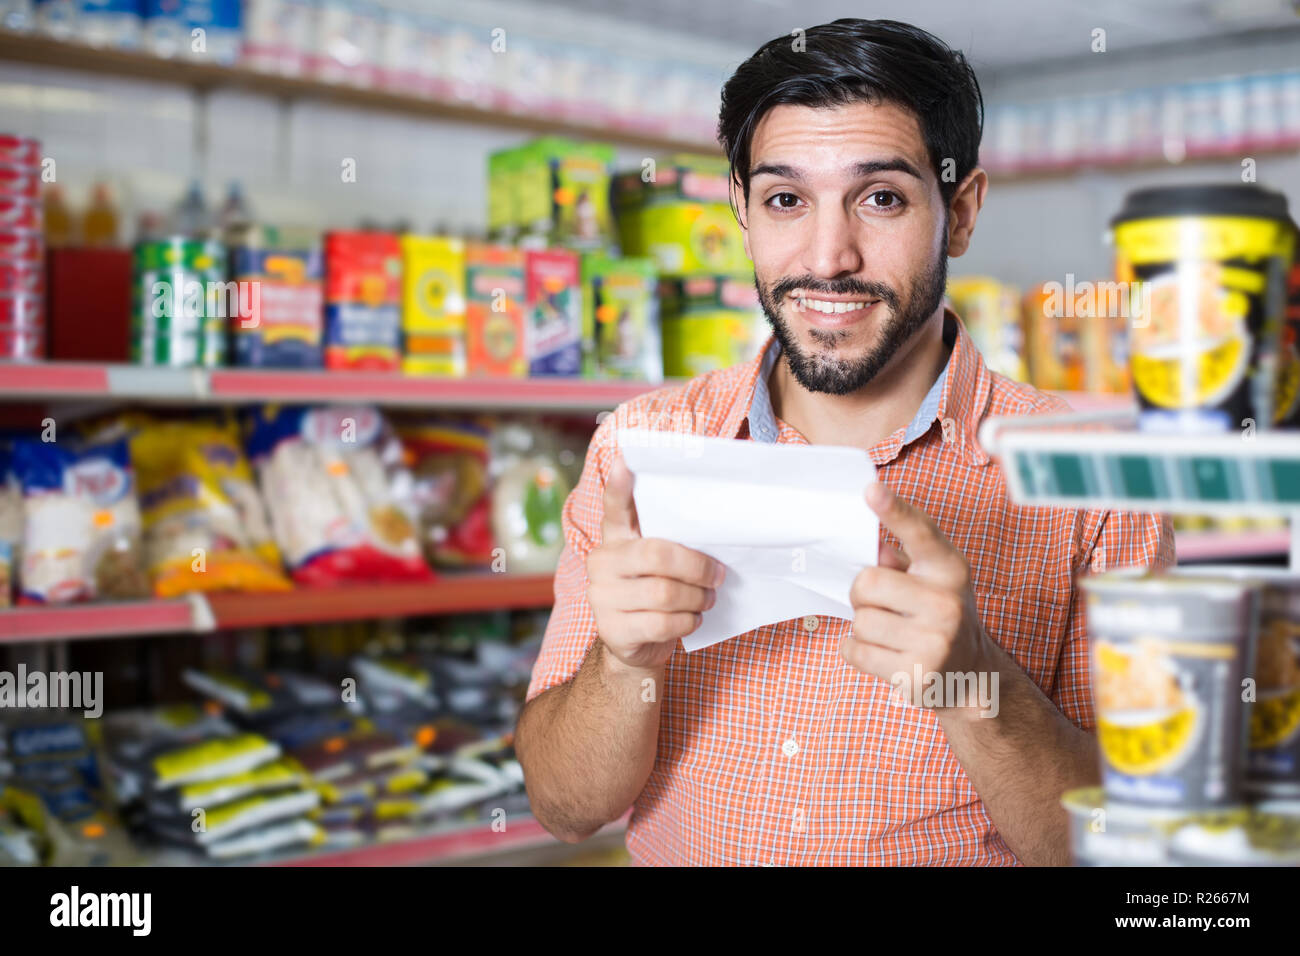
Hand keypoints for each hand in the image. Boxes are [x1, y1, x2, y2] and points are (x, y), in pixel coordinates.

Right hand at [586, 454, 724, 672]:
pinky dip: (688, 621)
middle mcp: (602, 562)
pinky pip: (662, 622)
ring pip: (664, 592)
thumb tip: (715, 527)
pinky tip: (692, 618)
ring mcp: (602, 597)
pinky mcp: (613, 630)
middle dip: (696, 566)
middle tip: (717, 575)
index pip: (615, 507)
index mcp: (616, 538)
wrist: (635, 646)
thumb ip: (671, 542)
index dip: (620, 486)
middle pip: (656, 554)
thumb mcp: (658, 565)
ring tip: (707, 598)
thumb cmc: (656, 594)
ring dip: (696, 597)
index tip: (627, 460)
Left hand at [840, 482, 991, 703]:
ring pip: (859, 621)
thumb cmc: (938, 614)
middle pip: (866, 582)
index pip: (919, 532)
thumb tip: (873, 551)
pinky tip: (883, 653)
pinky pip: (854, 651)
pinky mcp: (916, 674)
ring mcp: (934, 641)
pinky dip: (856, 650)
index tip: (872, 489)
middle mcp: (946, 602)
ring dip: (862, 627)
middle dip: (861, 594)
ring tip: (889, 632)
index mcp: (949, 568)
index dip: (894, 510)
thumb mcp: (930, 580)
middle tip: (880, 605)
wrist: (970, 675)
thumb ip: (900, 560)